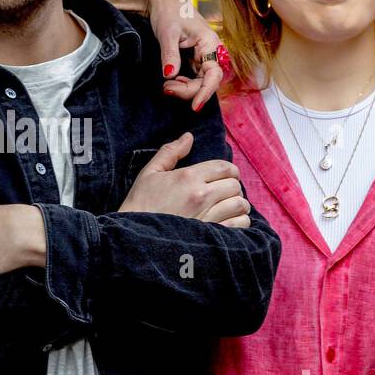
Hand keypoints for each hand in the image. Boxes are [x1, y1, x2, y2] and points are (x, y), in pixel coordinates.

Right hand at [118, 132, 250, 226]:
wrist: (134, 237)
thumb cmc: (141, 204)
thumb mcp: (150, 173)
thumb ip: (170, 152)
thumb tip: (188, 137)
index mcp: (188, 177)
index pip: (225, 167)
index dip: (228, 171)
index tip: (222, 178)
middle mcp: (201, 196)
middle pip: (235, 185)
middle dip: (232, 188)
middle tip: (222, 194)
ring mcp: (207, 217)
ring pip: (240, 205)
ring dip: (237, 205)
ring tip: (226, 208)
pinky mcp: (211, 236)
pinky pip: (239, 225)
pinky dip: (239, 222)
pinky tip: (228, 222)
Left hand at [144, 0, 222, 111]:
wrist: (162, 1)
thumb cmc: (169, 11)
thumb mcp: (167, 33)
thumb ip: (170, 55)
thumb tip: (170, 75)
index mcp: (210, 43)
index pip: (214, 75)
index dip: (206, 92)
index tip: (195, 106)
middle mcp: (211, 52)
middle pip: (206, 82)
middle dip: (188, 90)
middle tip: (166, 89)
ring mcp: (203, 56)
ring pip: (199, 82)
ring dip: (184, 88)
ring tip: (166, 86)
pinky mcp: (195, 59)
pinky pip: (193, 77)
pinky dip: (182, 83)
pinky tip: (170, 81)